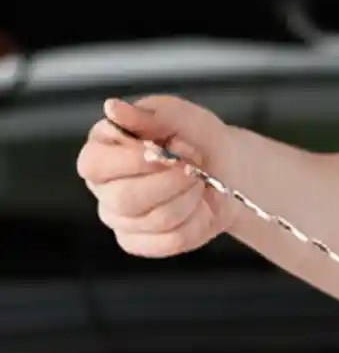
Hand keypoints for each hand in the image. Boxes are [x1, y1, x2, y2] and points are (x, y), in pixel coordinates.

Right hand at [78, 95, 239, 257]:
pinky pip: (171, 240)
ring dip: (190, 197)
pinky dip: (196, 221)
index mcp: (100, 152)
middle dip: (172, 180)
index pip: (95, 165)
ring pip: (155, 219)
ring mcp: (121, 220)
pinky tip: (198, 206)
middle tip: (194, 165)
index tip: (169, 148)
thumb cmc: (197, 138)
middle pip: (125, 198)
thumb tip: (113, 109)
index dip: (134, 160)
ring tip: (198, 181)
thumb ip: (146, 115)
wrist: (229, 168)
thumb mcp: (177, 115)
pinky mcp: (143, 243)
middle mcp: (104, 189)